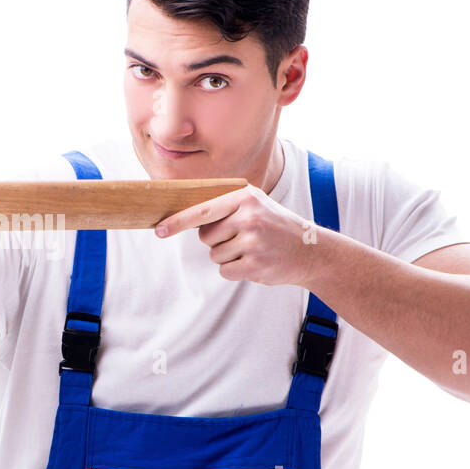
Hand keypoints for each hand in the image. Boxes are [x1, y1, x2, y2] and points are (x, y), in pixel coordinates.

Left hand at [154, 184, 322, 287]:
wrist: (311, 250)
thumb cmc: (275, 227)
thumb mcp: (255, 205)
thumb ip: (224, 207)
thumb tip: (183, 215)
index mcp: (245, 198)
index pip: (202, 210)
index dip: (178, 221)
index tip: (159, 230)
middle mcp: (249, 217)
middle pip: (206, 236)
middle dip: (218, 241)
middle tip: (243, 238)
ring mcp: (253, 241)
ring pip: (215, 255)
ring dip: (229, 256)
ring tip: (253, 249)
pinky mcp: (255, 264)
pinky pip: (226, 270)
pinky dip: (235, 270)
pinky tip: (255, 262)